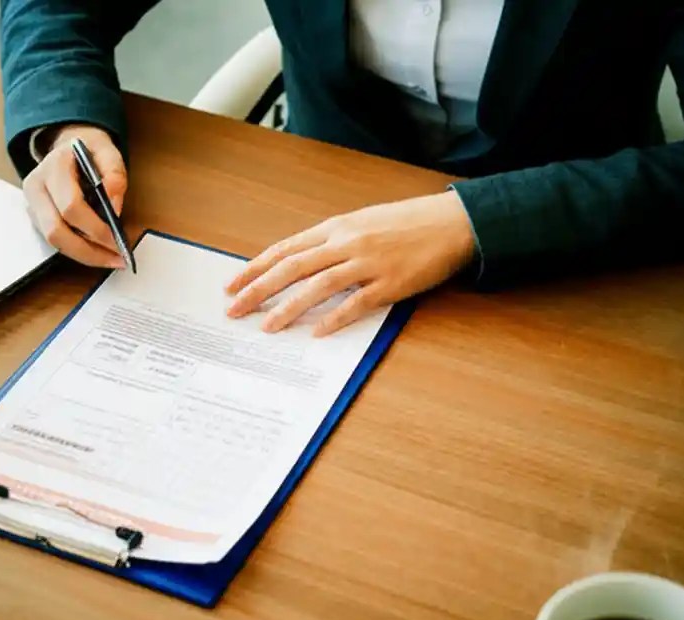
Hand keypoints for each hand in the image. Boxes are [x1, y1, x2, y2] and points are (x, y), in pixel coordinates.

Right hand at [22, 123, 127, 267]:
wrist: (66, 147)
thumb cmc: (88, 150)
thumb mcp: (107, 150)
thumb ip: (115, 174)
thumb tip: (114, 207)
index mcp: (53, 167)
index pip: (70, 206)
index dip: (94, 228)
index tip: (117, 240)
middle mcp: (36, 186)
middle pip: (56, 231)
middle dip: (88, 251)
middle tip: (117, 258)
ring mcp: (32, 204)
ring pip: (53, 241)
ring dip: (84, 255)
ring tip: (111, 259)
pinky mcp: (36, 217)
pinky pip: (56, 240)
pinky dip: (78, 250)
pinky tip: (99, 252)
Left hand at [225, 191, 476, 335]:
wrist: (451, 222)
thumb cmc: (406, 223)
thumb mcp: (361, 223)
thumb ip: (330, 242)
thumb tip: (298, 262)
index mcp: (335, 227)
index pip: (285, 249)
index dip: (255, 268)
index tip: (231, 285)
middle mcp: (346, 243)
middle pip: (292, 268)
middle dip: (259, 290)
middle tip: (235, 310)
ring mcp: (368, 263)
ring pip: (318, 287)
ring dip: (289, 308)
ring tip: (268, 327)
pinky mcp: (390, 283)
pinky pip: (356, 304)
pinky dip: (335, 319)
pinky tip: (316, 334)